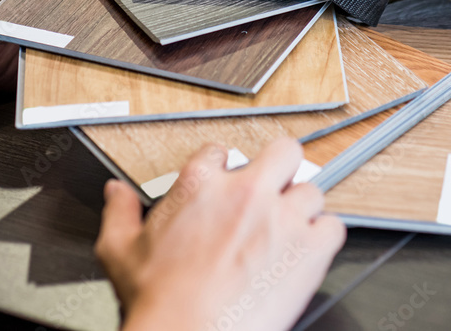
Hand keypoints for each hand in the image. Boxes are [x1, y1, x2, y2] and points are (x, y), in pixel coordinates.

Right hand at [95, 138, 345, 330]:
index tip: (227, 187)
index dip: (227, 170)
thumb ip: (120, 213)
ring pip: (313, 190)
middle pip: (284, 152)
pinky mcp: (309, 248)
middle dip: (282, 169)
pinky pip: (334, 228)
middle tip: (275, 192)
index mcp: (201, 184)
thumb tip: (116, 193)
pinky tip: (307, 252)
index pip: (223, 152)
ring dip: (303, 209)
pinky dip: (324, 239)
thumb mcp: (120, 250)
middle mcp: (246, 191)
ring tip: (290, 230)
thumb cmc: (160, 299)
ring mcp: (282, 217)